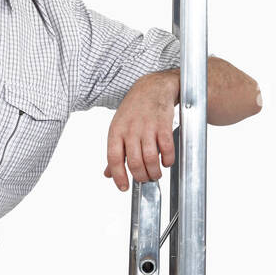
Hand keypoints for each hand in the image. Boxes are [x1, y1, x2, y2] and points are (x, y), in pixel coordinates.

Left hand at [104, 69, 177, 191]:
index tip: (123, 187)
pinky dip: (167, 160)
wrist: (153, 87)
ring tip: (155, 174)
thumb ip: (115, 151)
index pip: (113, 158)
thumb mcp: (119, 127)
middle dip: (141, 176)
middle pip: (134, 162)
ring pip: (149, 158)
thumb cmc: (135, 109)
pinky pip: (166, 148)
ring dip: (154, 171)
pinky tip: (166, 162)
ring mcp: (147, 126)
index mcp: (116, 131)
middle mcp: (130, 129)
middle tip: (145, 179)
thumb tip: (108, 173)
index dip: (118, 176)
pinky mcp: (163, 124)